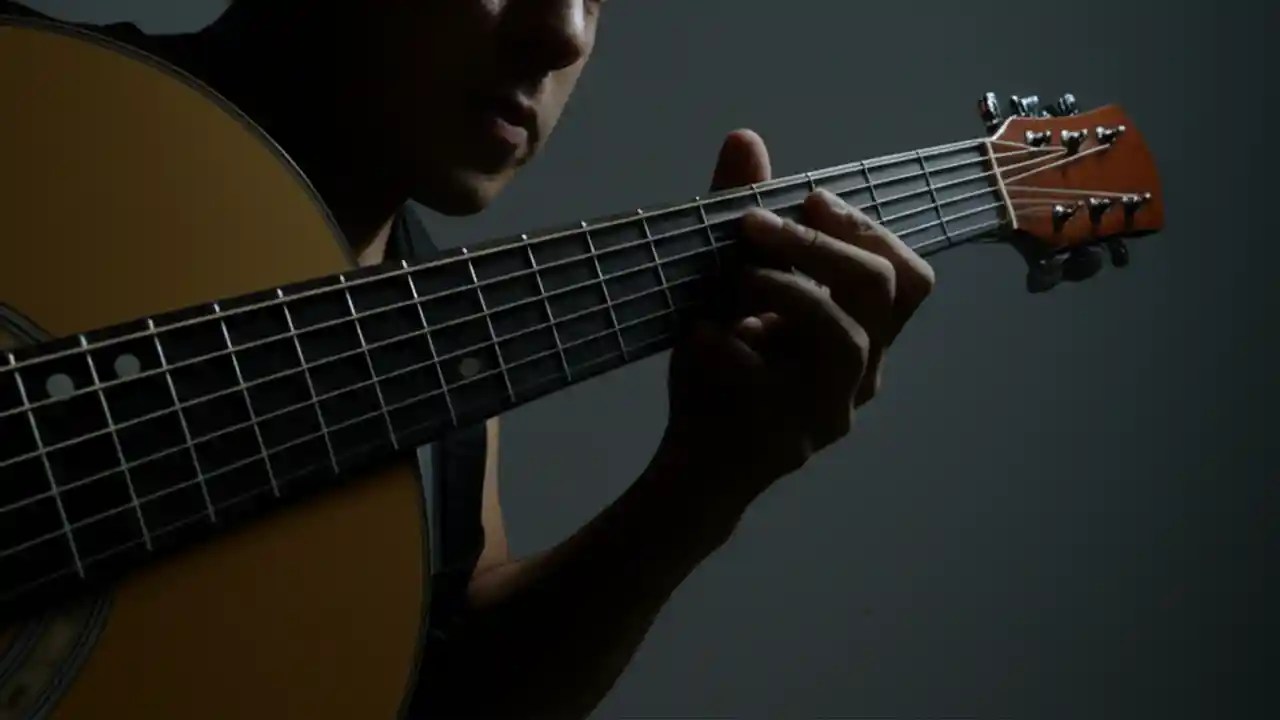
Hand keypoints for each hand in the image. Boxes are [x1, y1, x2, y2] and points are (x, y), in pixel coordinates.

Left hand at [652, 129, 934, 516]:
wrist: (694, 467)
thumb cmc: (724, 371)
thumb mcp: (730, 288)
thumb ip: (746, 222)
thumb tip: (746, 137)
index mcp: (862, 335)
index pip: (909, 277)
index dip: (867, 228)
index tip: (810, 198)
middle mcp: (861, 374)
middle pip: (882, 289)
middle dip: (817, 242)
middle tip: (750, 223)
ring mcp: (829, 411)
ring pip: (843, 336)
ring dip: (783, 290)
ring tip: (732, 283)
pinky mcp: (787, 442)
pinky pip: (768, 385)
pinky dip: (725, 348)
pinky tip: (697, 337)